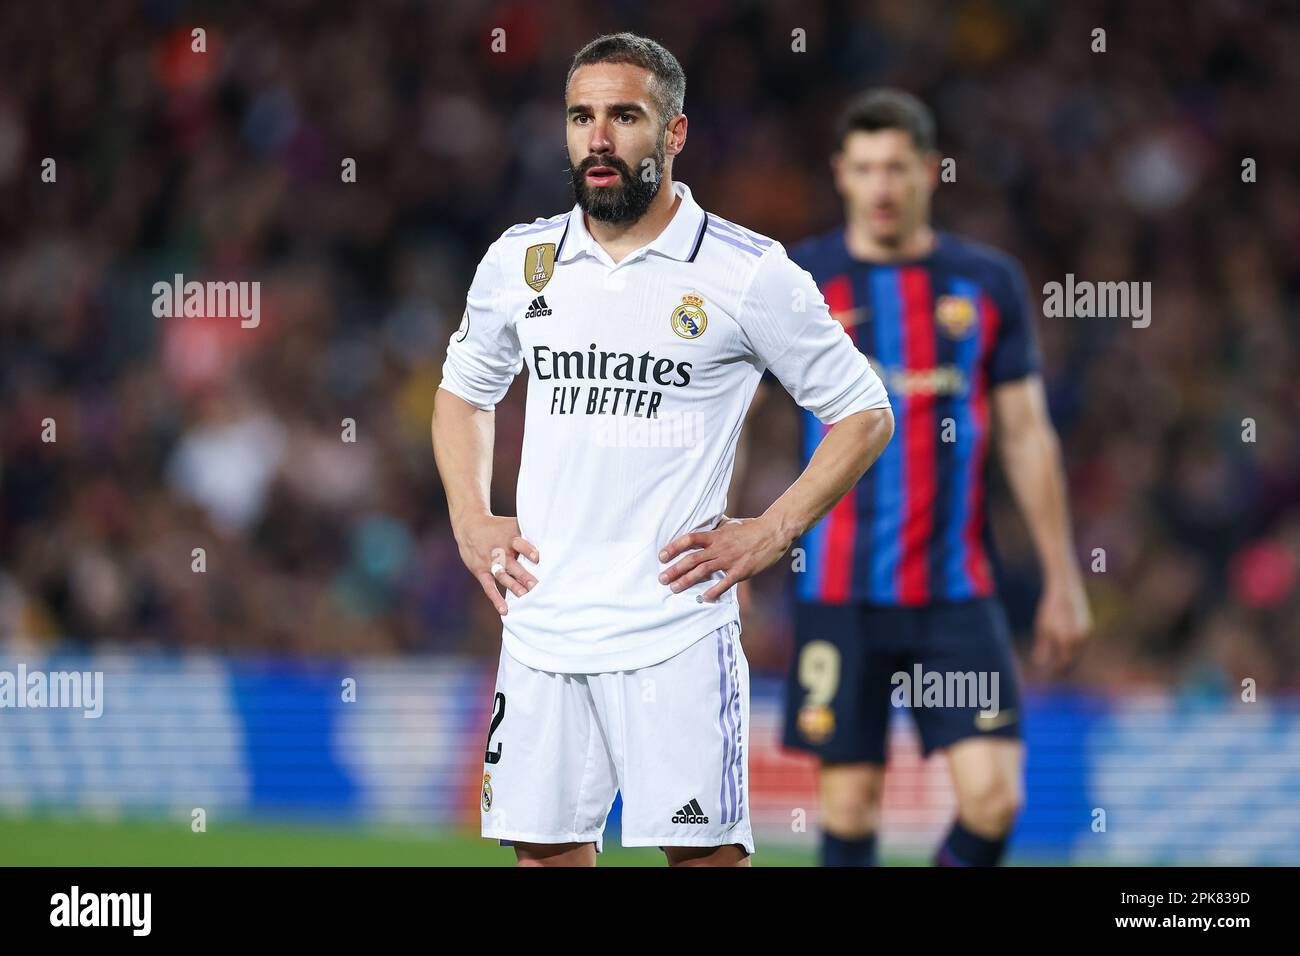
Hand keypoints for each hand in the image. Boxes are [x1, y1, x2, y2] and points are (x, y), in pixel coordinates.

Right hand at [453, 513, 538, 615]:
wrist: (469, 526)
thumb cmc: (497, 527)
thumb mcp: (511, 525)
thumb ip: (528, 532)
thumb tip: (553, 537)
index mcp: (508, 537)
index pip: (518, 543)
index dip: (527, 550)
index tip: (537, 558)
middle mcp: (499, 550)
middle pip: (512, 564)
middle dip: (523, 575)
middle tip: (535, 585)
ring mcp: (489, 562)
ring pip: (502, 576)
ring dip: (513, 586)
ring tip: (524, 595)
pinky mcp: (481, 571)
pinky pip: (489, 587)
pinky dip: (496, 599)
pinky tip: (504, 610)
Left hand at [658, 514, 791, 602]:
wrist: (773, 532)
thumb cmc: (751, 527)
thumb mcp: (731, 523)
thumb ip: (717, 525)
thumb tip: (708, 521)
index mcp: (715, 535)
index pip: (689, 539)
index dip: (674, 547)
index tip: (662, 556)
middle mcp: (719, 547)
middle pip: (692, 558)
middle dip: (675, 569)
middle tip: (662, 578)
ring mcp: (729, 559)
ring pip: (703, 571)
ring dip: (687, 580)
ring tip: (674, 589)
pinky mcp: (741, 570)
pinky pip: (725, 582)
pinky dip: (714, 591)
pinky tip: (704, 598)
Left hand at [1031, 577, 1091, 673]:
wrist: (1065, 588)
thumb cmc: (1050, 608)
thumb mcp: (1042, 628)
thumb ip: (1042, 647)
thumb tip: (1038, 663)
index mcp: (1066, 640)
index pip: (1063, 664)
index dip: (1057, 671)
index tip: (1050, 676)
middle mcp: (1079, 639)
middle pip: (1073, 660)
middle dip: (1064, 668)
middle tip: (1055, 674)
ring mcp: (1086, 633)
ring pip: (1079, 652)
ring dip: (1071, 659)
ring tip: (1059, 664)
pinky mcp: (1089, 627)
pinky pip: (1082, 644)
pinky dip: (1075, 649)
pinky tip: (1066, 649)